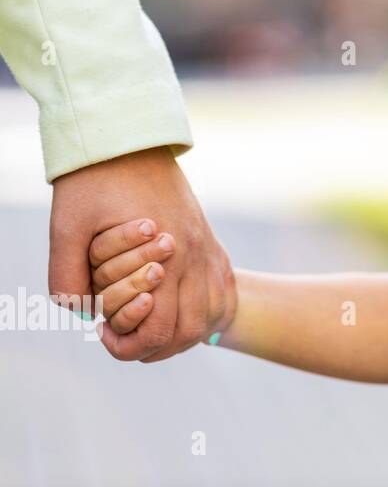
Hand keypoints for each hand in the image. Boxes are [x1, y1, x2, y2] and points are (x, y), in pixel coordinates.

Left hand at [49, 146, 236, 360]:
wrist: (130, 139)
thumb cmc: (93, 182)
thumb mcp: (65, 229)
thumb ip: (66, 277)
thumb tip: (80, 314)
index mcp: (164, 257)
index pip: (158, 330)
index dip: (128, 345)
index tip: (103, 333)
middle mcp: (195, 257)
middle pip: (191, 330)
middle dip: (157, 347)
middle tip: (126, 338)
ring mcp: (208, 249)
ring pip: (212, 314)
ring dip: (184, 333)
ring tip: (151, 328)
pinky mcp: (211, 242)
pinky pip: (222, 291)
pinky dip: (205, 312)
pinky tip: (180, 311)